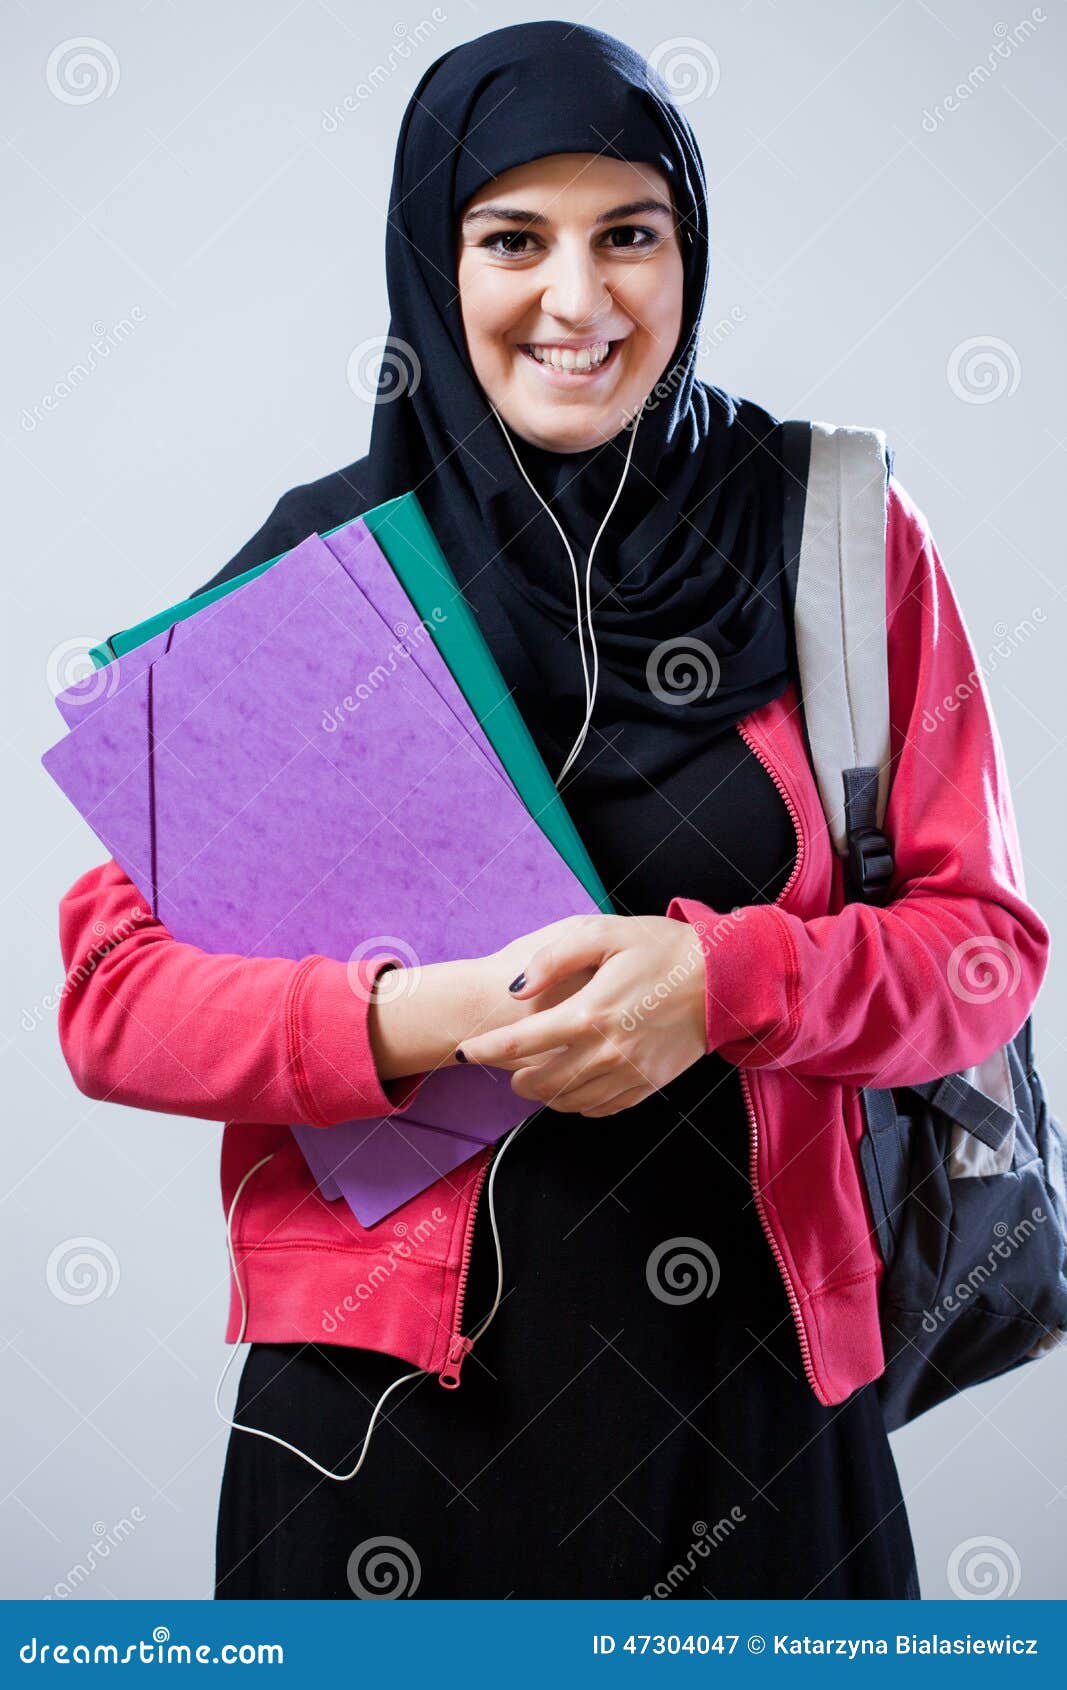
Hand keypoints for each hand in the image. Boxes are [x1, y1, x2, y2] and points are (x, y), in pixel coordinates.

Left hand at [456, 913, 708, 1116]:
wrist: (721, 978)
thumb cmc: (661, 948)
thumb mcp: (603, 933)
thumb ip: (553, 957)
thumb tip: (517, 988)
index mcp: (590, 1013)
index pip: (520, 1043)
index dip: (485, 1049)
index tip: (465, 1050)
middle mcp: (607, 1051)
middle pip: (540, 1084)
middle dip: (513, 1078)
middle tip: (505, 1066)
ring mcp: (629, 1073)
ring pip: (568, 1101)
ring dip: (543, 1093)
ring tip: (535, 1076)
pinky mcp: (647, 1085)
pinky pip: (601, 1107)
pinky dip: (578, 1102)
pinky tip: (573, 1085)